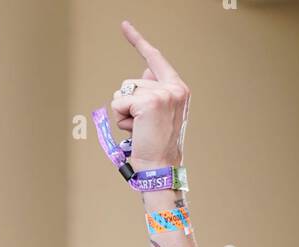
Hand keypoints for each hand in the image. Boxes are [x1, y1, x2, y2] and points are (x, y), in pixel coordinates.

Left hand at [110, 19, 189, 167]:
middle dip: (130, 105)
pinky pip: (120, 104)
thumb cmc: (157, 146)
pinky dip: (122, 119)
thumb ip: (152, 91)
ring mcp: (162, 94)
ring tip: (140, 130)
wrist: (161, 168)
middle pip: (132, 81)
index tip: (124, 25)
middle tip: (144, 127)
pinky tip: (136, 132)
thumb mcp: (159, 115)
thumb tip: (142, 71)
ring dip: (125, 114)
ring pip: (124, 93)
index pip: (154, 58)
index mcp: (178, 88)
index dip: (138, 41)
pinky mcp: (148, 102)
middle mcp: (174, 87)